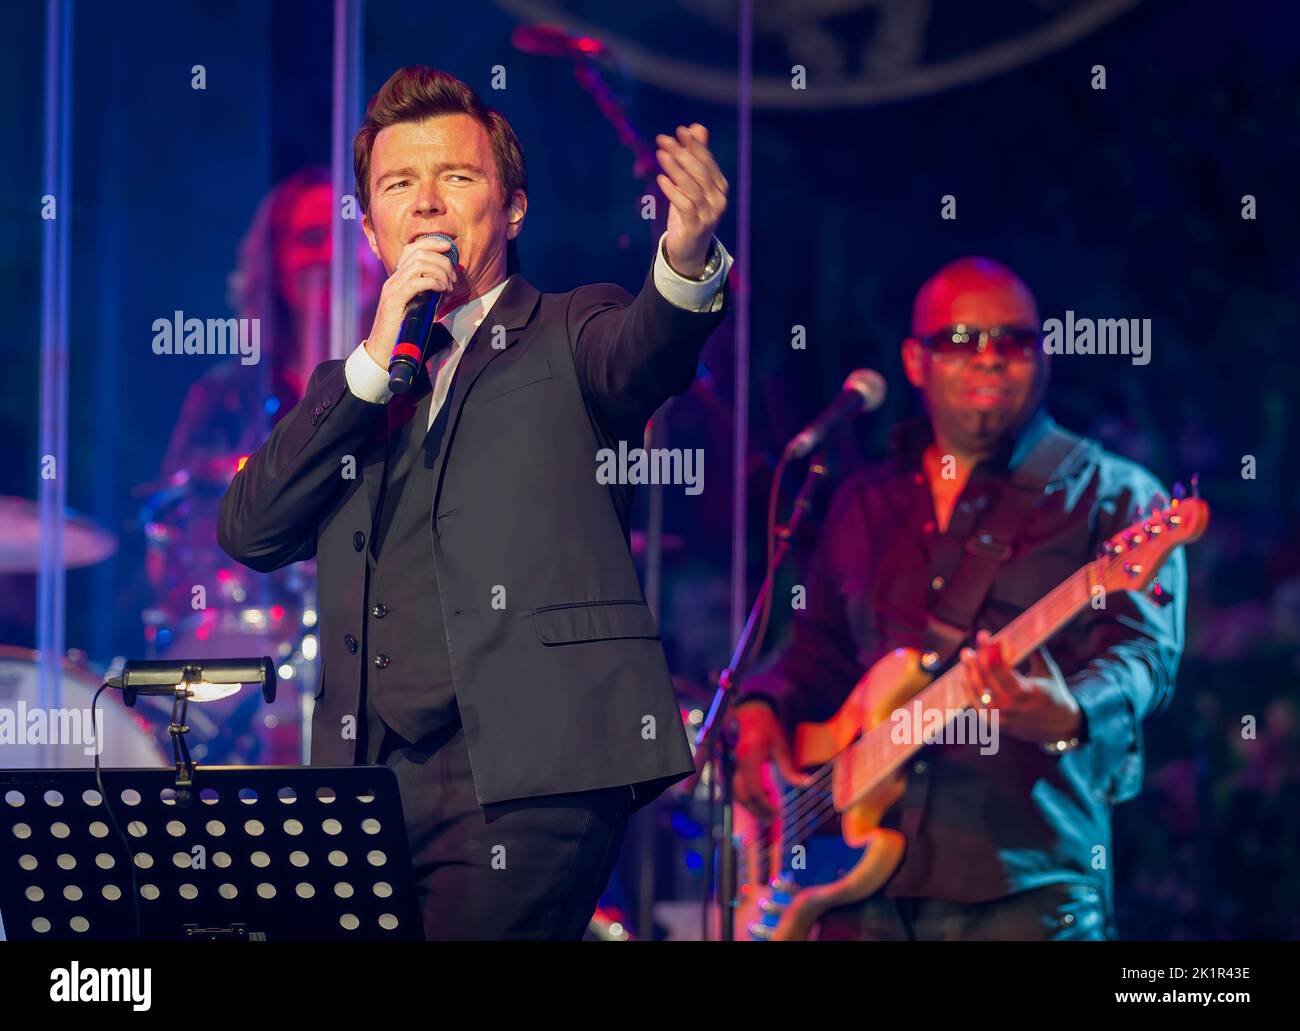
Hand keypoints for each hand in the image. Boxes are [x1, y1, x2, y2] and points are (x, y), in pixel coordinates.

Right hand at [363, 235, 460, 369]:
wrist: (383, 351)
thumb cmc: (403, 331)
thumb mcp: (419, 307)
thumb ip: (430, 293)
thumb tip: (449, 283)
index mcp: (397, 279)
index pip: (411, 249)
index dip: (431, 242)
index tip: (449, 246)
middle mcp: (393, 280)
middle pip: (418, 253)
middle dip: (442, 262)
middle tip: (454, 279)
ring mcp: (392, 289)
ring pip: (419, 265)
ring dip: (440, 272)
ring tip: (449, 287)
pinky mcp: (394, 301)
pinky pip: (416, 282)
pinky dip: (434, 282)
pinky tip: (443, 290)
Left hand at [655, 123, 727, 277]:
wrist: (689, 251)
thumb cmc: (689, 213)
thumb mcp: (691, 184)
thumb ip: (695, 158)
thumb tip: (696, 128)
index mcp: (719, 186)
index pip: (707, 161)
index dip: (694, 145)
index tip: (679, 131)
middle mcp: (718, 199)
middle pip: (700, 172)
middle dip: (682, 153)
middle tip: (663, 140)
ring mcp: (709, 214)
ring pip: (692, 187)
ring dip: (676, 170)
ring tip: (661, 155)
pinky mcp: (696, 227)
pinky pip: (685, 206)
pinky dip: (673, 191)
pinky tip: (661, 180)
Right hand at [731, 700, 809, 821]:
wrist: (748, 707)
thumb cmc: (766, 724)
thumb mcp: (781, 743)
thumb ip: (790, 768)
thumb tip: (806, 784)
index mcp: (748, 756)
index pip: (754, 791)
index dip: (765, 806)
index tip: (777, 813)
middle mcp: (734, 761)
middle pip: (742, 795)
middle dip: (756, 810)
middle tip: (771, 819)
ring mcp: (726, 761)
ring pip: (734, 792)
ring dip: (749, 805)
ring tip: (765, 812)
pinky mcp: (724, 762)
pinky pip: (730, 784)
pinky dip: (743, 794)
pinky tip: (756, 798)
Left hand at [958, 630, 1081, 743]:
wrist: (1059, 727)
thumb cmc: (1053, 693)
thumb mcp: (1048, 671)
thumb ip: (1035, 651)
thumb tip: (1023, 628)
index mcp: (1029, 693)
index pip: (1003, 671)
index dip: (991, 652)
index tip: (985, 636)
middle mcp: (1014, 708)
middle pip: (987, 682)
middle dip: (976, 663)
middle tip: (969, 649)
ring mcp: (1004, 719)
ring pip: (979, 695)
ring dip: (970, 675)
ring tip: (966, 657)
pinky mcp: (997, 725)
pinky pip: (978, 706)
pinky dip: (969, 690)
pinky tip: (965, 675)